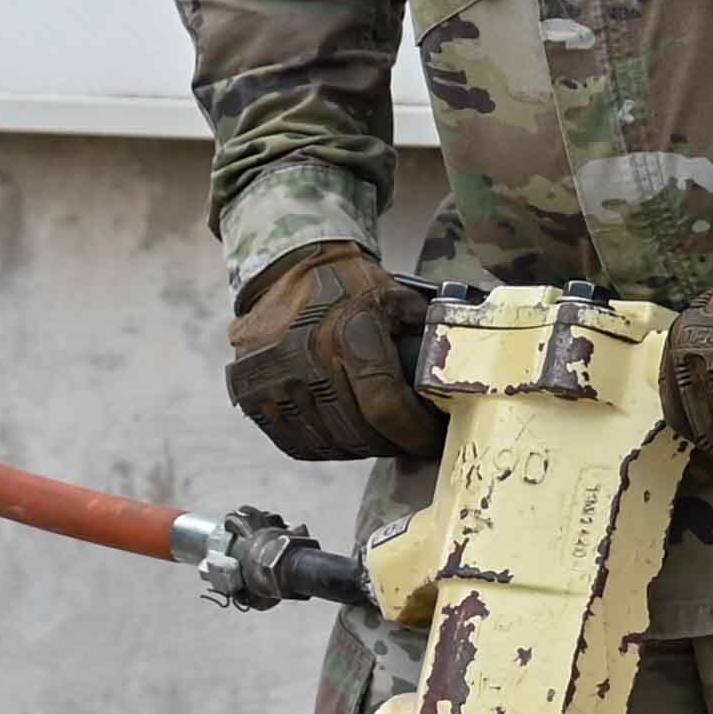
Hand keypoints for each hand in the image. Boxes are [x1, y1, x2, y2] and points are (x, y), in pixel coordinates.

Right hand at [226, 241, 442, 461]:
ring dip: (360, 445)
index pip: (387, 407)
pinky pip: (295, 441)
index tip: (433, 437)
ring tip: (377, 432)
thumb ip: (427, 334)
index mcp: (347, 333)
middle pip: (360, 433)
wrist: (287, 267)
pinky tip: (343, 430)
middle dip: (393, 442)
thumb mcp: (397, 295)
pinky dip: (324, 444)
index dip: (415, 432)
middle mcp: (304, 359)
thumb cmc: (348, 281)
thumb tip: (461, 374)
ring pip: (329, 443)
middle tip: (409, 436)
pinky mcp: (250, 392)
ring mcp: (273, 379)